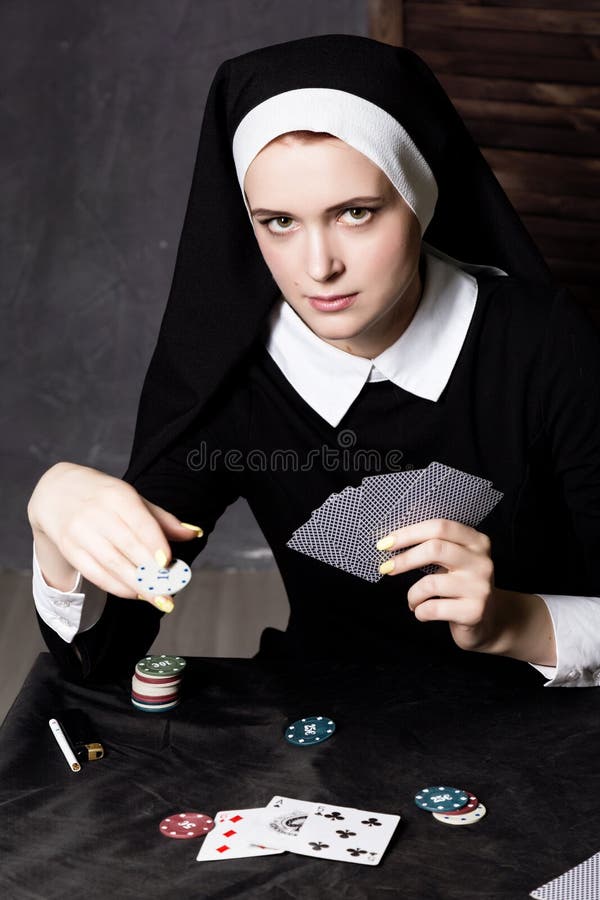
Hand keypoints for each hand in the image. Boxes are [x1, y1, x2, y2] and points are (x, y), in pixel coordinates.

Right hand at [27, 461, 203, 611]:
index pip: (138, 523)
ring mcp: (80, 533)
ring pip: (111, 564)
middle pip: (127, 547)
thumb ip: (163, 520)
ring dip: (136, 585)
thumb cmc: (105, 497)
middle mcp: (96, 514)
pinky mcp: (70, 550)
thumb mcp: (133, 499)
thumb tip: (194, 533)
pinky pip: (95, 574)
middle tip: (170, 592)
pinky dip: (117, 587)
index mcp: (117, 495)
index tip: (168, 564)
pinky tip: (135, 594)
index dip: (153, 544)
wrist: (57, 492)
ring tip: (158, 599)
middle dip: (150, 573)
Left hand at [376, 518, 500, 651]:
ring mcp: (480, 587)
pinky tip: (422, 612)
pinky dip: (419, 611)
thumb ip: (434, 546)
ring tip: (413, 600)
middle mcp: (482, 561)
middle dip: (405, 559)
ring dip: (412, 594)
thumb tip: (392, 542)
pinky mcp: (474, 611)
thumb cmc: (460, 587)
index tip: (385, 543)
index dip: (409, 533)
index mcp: (476, 541)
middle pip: (435, 549)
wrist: (488, 622)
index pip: (439, 527)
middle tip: (386, 568)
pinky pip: (432, 608)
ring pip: (430, 583)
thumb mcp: (455, 561)